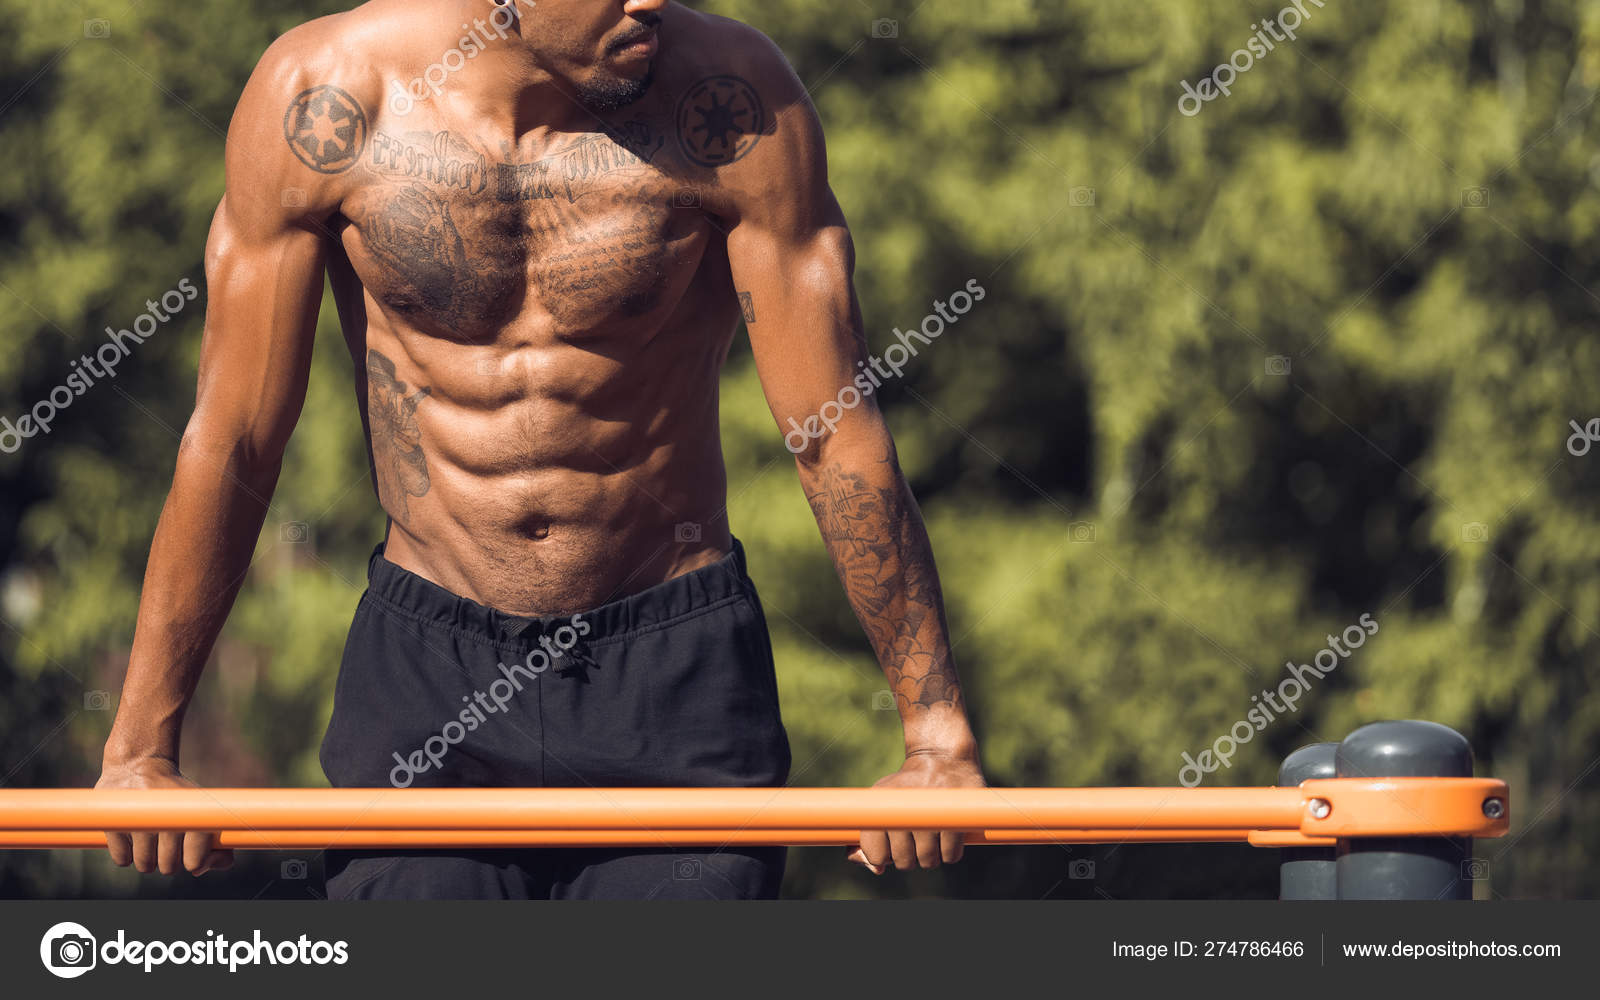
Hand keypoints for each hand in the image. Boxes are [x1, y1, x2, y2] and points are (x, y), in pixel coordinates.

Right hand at [95, 757, 233, 875]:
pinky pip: (122, 860)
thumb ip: (216, 845)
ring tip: (150, 837)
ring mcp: (139, 823)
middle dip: (168, 860)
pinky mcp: (114, 824)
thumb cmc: (176, 798)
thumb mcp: (202, 812)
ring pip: (145, 866)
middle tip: (166, 839)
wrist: (140, 765)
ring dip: (147, 859)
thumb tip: (198, 871)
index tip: (189, 849)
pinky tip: (132, 834)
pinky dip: (126, 854)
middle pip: (169, 868)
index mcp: (193, 816)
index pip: (194, 862)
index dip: (193, 862)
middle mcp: (167, 819)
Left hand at [848, 749, 985, 873]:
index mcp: (881, 806)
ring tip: (932, 835)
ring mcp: (929, 813)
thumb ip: (867, 840)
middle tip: (915, 838)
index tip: (891, 843)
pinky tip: (947, 834)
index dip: (884, 856)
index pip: (876, 855)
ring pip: (928, 861)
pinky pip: (950, 856)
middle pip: (904, 862)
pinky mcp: (955, 816)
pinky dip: (951, 852)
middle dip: (910, 857)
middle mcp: (902, 809)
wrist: (942, 757)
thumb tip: (877, 870)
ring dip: (932, 856)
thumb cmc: (906, 788)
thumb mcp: (879, 803)